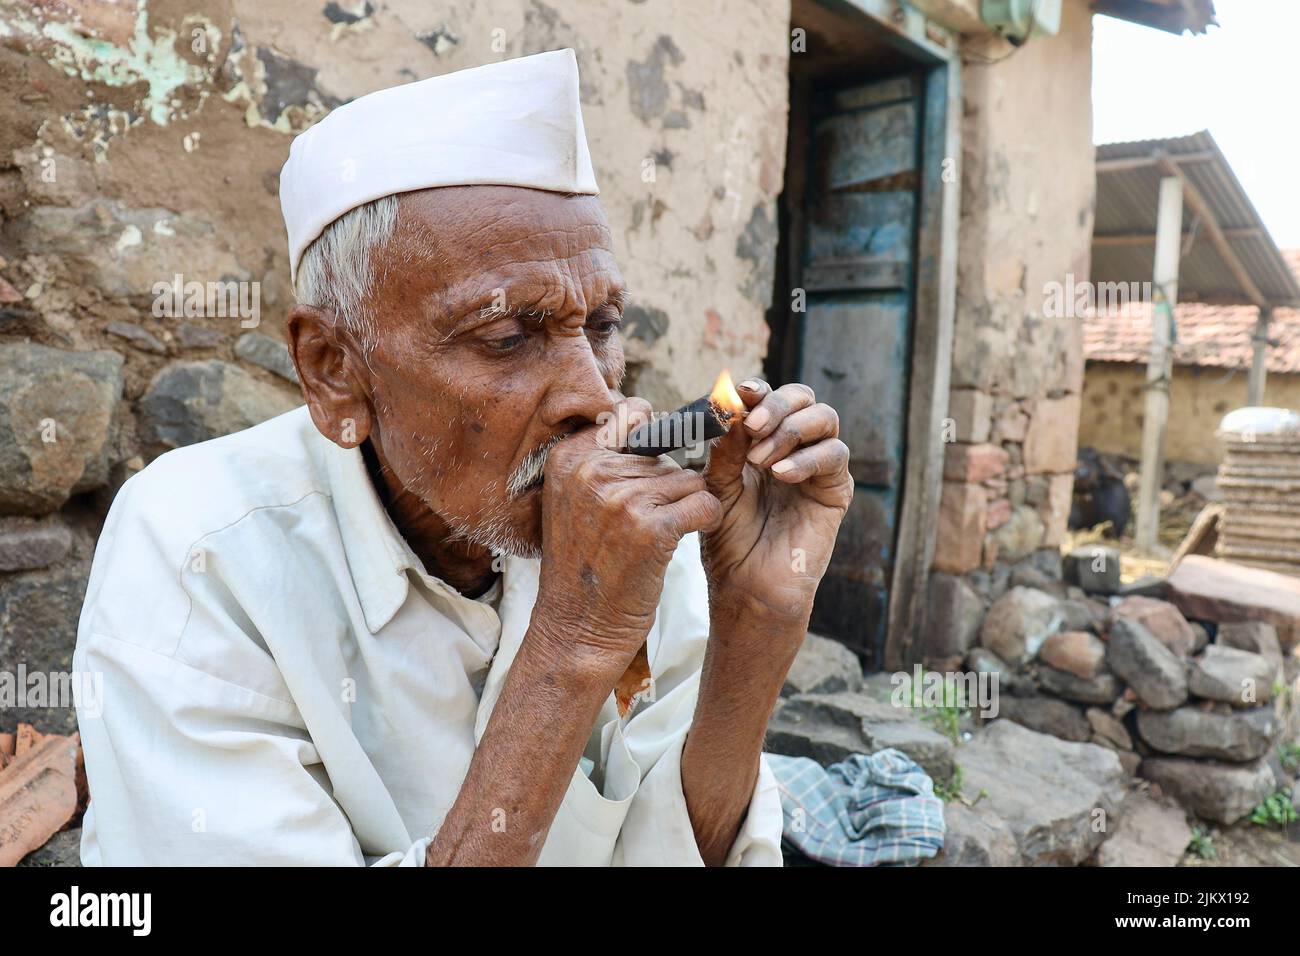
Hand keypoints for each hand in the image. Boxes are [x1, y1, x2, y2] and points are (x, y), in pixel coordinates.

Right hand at [531, 398, 720, 684]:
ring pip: (689, 480)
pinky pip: (705, 505)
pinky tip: (677, 543)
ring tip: (653, 541)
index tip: (647, 474)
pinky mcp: (652, 529)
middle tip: (640, 527)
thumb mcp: (572, 501)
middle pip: (665, 454)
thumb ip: (602, 460)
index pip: (631, 413)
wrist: (576, 629)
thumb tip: (650, 414)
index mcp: (569, 457)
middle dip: (665, 487)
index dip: (651, 439)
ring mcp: (622, 498)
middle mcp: (592, 470)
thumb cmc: (583, 566)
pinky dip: (703, 523)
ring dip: (683, 509)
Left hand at [701, 380, 851, 628]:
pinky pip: (835, 455)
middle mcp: (793, 447)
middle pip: (801, 398)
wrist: (746, 587)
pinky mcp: (836, 490)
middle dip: (776, 405)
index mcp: (761, 440)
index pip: (767, 398)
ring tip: (760, 459)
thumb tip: (730, 406)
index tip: (739, 394)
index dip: (757, 390)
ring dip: (790, 429)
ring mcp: (817, 466)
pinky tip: (780, 475)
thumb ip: (725, 449)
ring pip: (824, 417)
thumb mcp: (717, 487)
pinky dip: (807, 458)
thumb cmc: (728, 539)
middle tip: (751, 426)